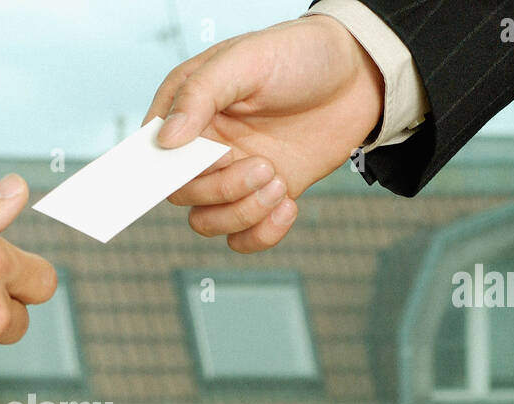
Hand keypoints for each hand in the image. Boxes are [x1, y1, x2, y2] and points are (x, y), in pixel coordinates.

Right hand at [145, 15, 384, 252]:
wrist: (360, 75)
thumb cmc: (300, 55)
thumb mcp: (247, 61)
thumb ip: (200, 94)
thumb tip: (165, 140)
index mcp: (188, 110)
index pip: (153, 153)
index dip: (169, 169)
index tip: (203, 165)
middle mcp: (204, 147)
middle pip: (182, 194)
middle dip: (221, 190)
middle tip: (263, 166)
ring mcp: (232, 175)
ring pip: (207, 223)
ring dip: (242, 213)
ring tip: (279, 183)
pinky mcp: (262, 196)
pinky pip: (242, 238)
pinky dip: (262, 234)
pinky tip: (289, 205)